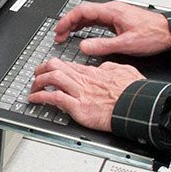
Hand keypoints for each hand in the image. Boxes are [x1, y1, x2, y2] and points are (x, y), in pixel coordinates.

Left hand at [27, 59, 142, 131]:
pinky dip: (41, 98)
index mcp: (93, 72)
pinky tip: (34, 100)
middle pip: (56, 66)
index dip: (54, 66)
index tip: (48, 69)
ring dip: (38, 83)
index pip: (68, 64)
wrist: (138, 106)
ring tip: (32, 89)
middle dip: (41, 70)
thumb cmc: (134, 92)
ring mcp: (80, 93)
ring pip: (52, 78)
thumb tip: (103, 67)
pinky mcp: (79, 107)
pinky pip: (55, 98)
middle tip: (36, 76)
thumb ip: (110, 68)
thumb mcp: (124, 71)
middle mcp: (84, 80)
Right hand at [53, 0, 170, 56]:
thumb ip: (103, 46)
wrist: (170, 33)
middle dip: (68, 23)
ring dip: (76, 25)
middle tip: (59, 35)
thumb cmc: (154, 35)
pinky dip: (86, 27)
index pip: (82, 11)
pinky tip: (83, 34)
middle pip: (83, 13)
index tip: (59, 30)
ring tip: (66, 36)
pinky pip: (97, 21)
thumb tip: (84, 47)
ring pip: (90, 17)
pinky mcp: (119, 21)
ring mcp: (115, 15)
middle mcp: (112, 11)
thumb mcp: (126, 44)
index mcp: (112, 12)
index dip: (67, 20)